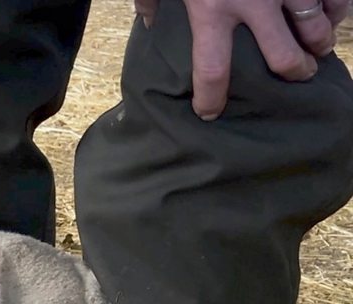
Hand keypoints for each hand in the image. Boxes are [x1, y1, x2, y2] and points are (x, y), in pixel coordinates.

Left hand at [136, 0, 348, 119]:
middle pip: (284, 58)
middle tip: (295, 75)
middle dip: (294, 72)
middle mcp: (255, 1)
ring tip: (316, 47)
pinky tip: (332, 12)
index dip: (212, 98)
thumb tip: (148, 22)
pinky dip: (338, 6)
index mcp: (212, 8)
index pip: (212, 70)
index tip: (211, 112)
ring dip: (320, 42)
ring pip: (318, 27)